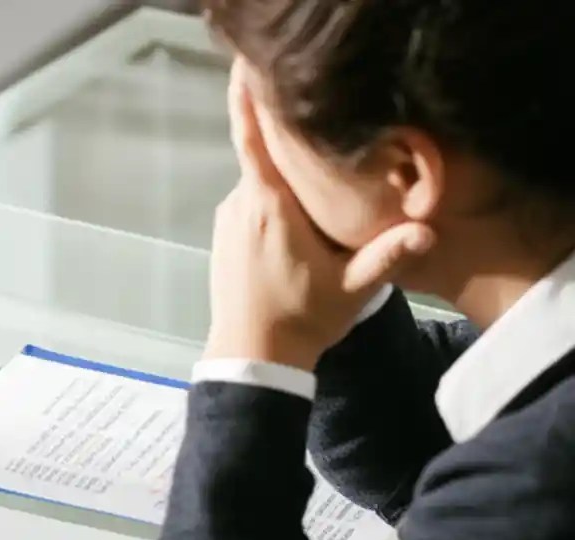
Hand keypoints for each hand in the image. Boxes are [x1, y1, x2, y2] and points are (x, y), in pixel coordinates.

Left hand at [204, 61, 435, 370]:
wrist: (252, 355)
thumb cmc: (301, 319)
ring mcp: (228, 217)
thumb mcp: (352, 289)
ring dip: (290, 180)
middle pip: (267, 155)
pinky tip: (302, 217)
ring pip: (263, 180)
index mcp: (268, 206)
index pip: (253, 140)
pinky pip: (253, 198)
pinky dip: (276, 198)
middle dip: (295, 145)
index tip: (250, 69)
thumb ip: (387, 257)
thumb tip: (427, 232)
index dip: (248, 100)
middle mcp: (241, 203)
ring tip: (323, 187)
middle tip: (330, 143)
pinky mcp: (225, 232)